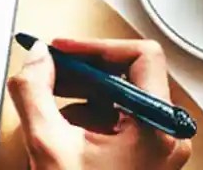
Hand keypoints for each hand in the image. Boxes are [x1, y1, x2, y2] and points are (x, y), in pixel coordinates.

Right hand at [7, 38, 191, 169]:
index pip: (140, 57)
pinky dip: (88, 112)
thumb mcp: (48, 146)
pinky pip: (119, 116)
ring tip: (48, 103)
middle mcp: (167, 134)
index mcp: (157, 128)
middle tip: (45, 70)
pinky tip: (62, 128)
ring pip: (120, 95)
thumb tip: (36, 58)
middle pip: (127, 74)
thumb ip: (34, 93)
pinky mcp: (146, 155)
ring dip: (80, 91)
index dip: (95, 47)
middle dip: (80, 70)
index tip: (61, 51)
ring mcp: (159, 146)